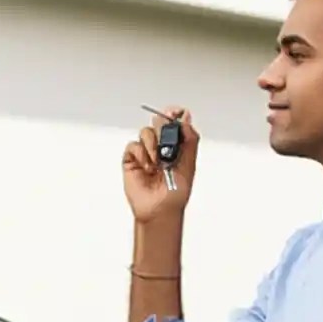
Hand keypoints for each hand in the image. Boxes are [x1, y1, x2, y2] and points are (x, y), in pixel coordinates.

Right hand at [122, 105, 199, 225]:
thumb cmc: (175, 193)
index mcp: (178, 145)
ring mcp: (146, 152)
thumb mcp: (189, 163)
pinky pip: (133, 146)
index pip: (175, 121)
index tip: (174, 112)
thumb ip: (190, 139)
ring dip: (152, 146)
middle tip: (166, 144)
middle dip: (163, 130)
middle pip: (159, 121)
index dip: (174, 114)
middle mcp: (162, 146)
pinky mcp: (132, 159)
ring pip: (145, 132)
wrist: (159, 209)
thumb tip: (186, 119)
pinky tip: (147, 167)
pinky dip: (141, 154)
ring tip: (157, 163)